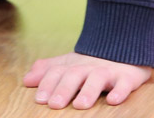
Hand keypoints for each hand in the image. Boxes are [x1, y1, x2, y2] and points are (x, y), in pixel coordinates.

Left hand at [23, 51, 151, 108]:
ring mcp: (108, 71)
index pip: (57, 71)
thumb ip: (48, 71)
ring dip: (88, 91)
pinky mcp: (127, 77)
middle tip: (54, 105)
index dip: (47, 84)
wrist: (125, 48)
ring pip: (98, 78)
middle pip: (74, 75)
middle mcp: (89, 67)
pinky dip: (120, 91)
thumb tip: (26, 80)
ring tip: (80, 105)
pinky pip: (124, 83)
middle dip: (63, 89)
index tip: (39, 99)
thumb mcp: (69, 65)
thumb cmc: (92, 64)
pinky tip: (113, 100)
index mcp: (73, 65)